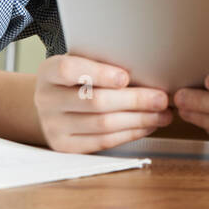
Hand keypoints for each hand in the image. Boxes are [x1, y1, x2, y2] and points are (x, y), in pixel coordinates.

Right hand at [34, 53, 172, 152]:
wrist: (51, 104)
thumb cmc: (75, 78)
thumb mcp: (80, 62)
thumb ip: (103, 63)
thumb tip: (147, 68)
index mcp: (49, 72)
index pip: (69, 70)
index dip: (99, 73)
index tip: (126, 76)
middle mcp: (46, 100)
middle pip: (95, 101)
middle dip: (135, 100)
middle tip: (162, 98)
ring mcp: (54, 126)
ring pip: (103, 124)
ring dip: (139, 119)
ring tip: (162, 114)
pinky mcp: (65, 146)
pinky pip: (103, 142)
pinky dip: (130, 133)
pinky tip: (147, 125)